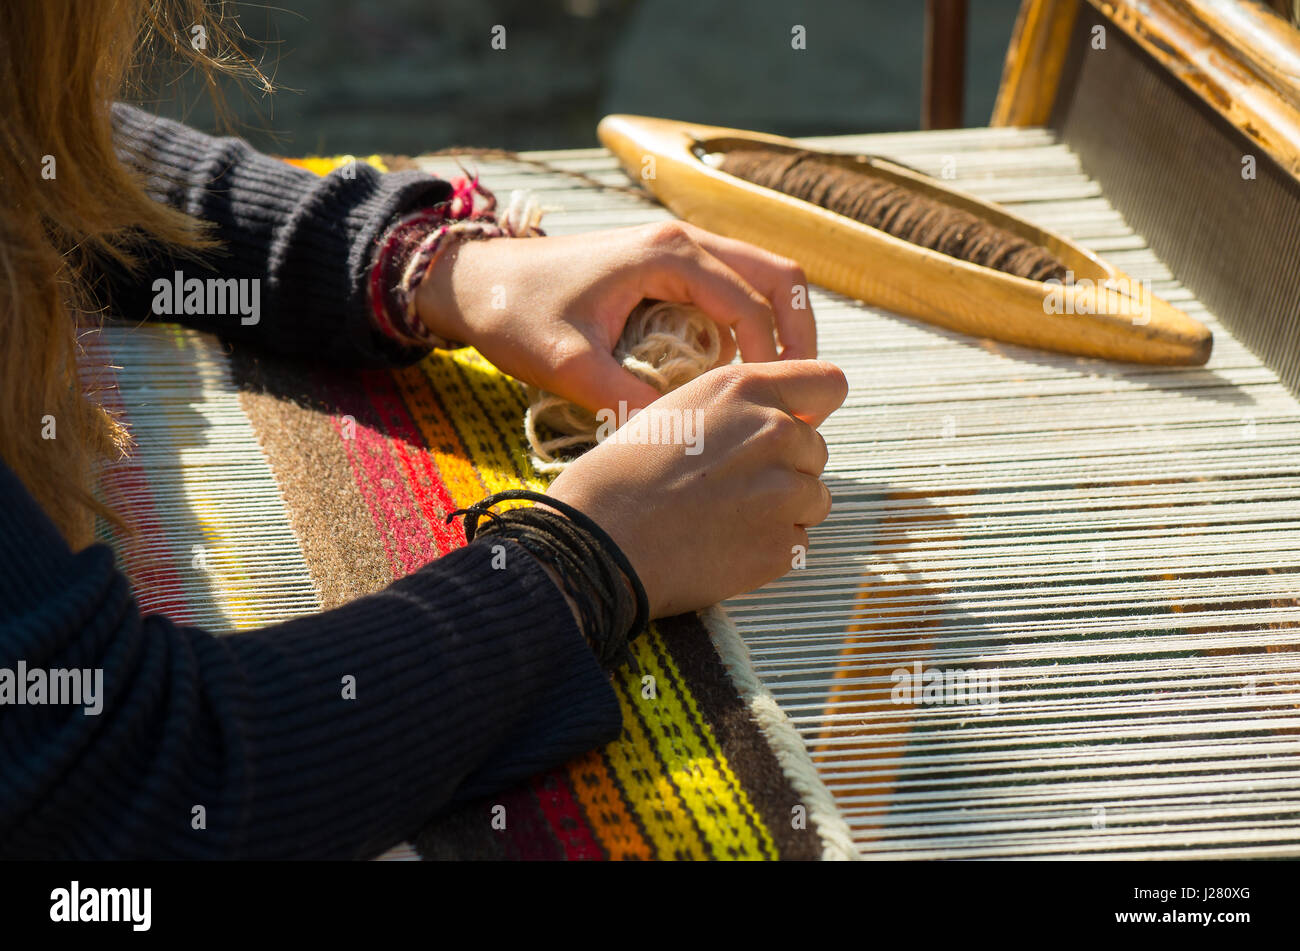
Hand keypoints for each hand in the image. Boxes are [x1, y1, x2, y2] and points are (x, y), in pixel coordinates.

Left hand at [415, 221, 815, 413]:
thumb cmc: (516, 312)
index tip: (772, 410)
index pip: (750, 304)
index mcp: (668, 255)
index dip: (771, 360)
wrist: (476, 280)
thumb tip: (680, 438)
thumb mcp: (566, 364)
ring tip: (777, 390)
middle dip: (799, 337)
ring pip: (761, 280)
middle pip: (777, 278)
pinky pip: (731, 291)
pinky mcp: (669, 268)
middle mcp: (683, 242)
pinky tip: (737, 375)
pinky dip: (749, 327)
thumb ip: (623, 400)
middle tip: (803, 396)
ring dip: (779, 329)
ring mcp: (678, 250)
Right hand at [546, 359, 847, 617]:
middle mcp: (775, 431)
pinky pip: (797, 545)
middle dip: (785, 469)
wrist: (597, 542)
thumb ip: (737, 410)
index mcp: (744, 389)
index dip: (811, 408)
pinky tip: (723, 549)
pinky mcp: (782, 546)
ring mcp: (784, 491)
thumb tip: (784, 420)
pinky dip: (769, 551)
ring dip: (782, 512)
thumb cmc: (620, 477)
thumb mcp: (676, 412)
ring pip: (814, 500)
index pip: (829, 383)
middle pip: (816, 450)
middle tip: (727, 489)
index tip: (794, 425)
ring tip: (724, 521)